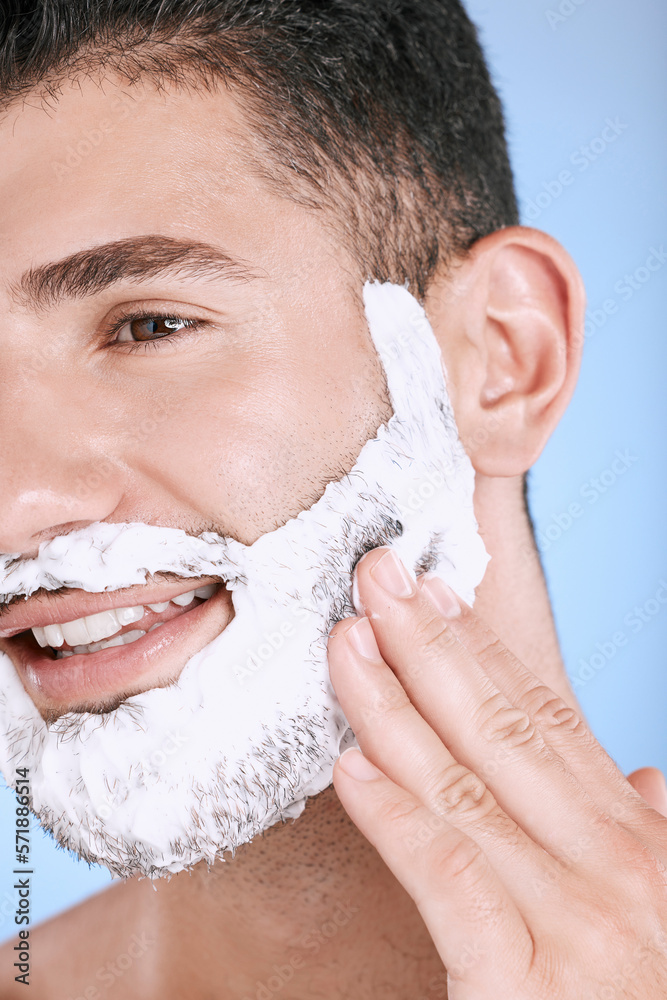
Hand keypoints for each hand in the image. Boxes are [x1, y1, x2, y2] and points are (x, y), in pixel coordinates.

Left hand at [327, 547, 666, 998]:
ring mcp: (577, 925)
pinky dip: (398, 818)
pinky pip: (454, 883)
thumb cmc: (647, 995)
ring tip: (348, 645)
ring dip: (396, 708)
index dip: (481, 648)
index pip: (545, 717)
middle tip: (376, 580)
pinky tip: (351, 765)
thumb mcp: (664, 905)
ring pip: (467, 789)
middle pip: (505, 731)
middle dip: (431, 645)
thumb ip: (641, 835)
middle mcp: (613, 865)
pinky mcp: (528, 992)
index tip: (431, 592)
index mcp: (635, 837)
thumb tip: (638, 772)